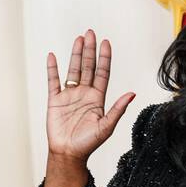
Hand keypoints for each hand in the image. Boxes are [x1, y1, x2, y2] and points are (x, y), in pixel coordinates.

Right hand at [45, 29, 135, 162]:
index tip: (106, 42)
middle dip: (90, 50)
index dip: (104, 58)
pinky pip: (53, 81)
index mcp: (97, 99)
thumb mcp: (107, 126)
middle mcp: (84, 94)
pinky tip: (53, 56)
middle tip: (91, 32)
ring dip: (75, 54)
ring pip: (73, 69)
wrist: (69, 154)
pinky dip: (52, 68)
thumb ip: (118, 109)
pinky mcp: (55, 100)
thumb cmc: (88, 144)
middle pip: (88, 67)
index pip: (102, 73)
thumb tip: (132, 94)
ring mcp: (70, 96)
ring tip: (79, 38)